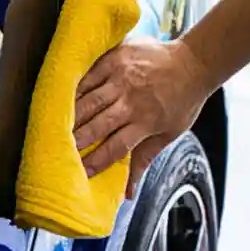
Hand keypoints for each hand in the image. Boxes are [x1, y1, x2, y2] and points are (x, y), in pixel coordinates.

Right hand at [74, 37, 214, 197]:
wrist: (194, 62)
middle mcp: (132, 100)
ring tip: (55, 127)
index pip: (117, 147)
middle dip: (78, 139)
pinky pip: (89, 74)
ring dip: (72, 114)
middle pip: (98, 123)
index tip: (82, 172)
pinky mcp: (116, 57)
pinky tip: (64, 98)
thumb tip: (128, 192)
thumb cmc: (182, 101)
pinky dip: (75, 87)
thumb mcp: (169, 134)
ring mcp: (122, 77)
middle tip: (60, 150)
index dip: (98, 161)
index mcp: (146, 121)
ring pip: (89, 99)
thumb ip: (144, 160)